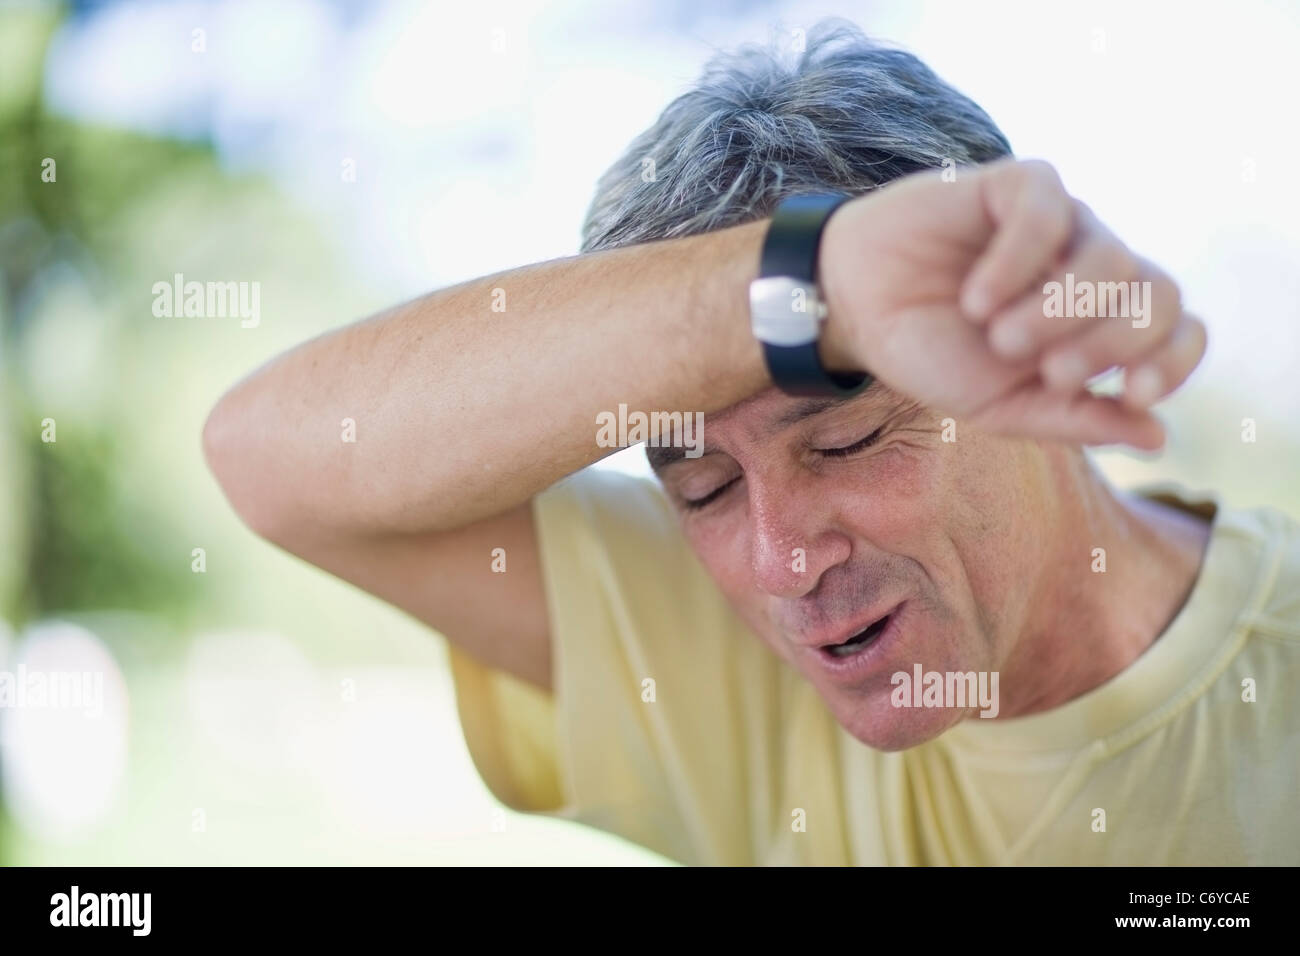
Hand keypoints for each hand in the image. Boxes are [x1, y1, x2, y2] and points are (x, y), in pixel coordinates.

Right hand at [818, 158, 1205, 448]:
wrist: (856, 312)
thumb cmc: (931, 355)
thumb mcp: (999, 406)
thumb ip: (1073, 420)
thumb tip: (1159, 438)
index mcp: (1098, 324)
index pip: (1177, 330)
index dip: (1174, 360)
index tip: (1135, 393)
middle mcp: (1092, 268)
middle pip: (1159, 293)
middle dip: (1112, 342)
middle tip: (1049, 371)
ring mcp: (1061, 224)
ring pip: (1111, 256)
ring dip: (1056, 311)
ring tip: (997, 336)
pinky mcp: (1016, 187)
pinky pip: (1050, 211)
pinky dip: (1017, 262)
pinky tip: (977, 297)